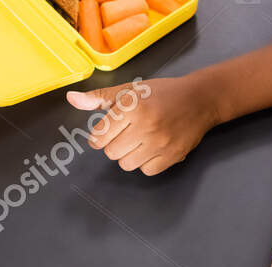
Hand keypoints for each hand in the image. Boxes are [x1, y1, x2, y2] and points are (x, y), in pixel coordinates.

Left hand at [66, 75, 222, 175]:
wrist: (200, 99)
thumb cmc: (162, 93)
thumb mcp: (129, 90)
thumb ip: (99, 97)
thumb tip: (71, 98)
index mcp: (131, 107)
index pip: (98, 136)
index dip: (100, 135)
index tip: (109, 130)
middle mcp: (145, 125)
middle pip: (110, 153)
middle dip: (114, 145)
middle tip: (127, 133)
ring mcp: (160, 142)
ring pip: (126, 165)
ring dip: (129, 155)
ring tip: (140, 141)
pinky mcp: (172, 155)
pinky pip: (147, 171)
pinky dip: (146, 163)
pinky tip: (153, 149)